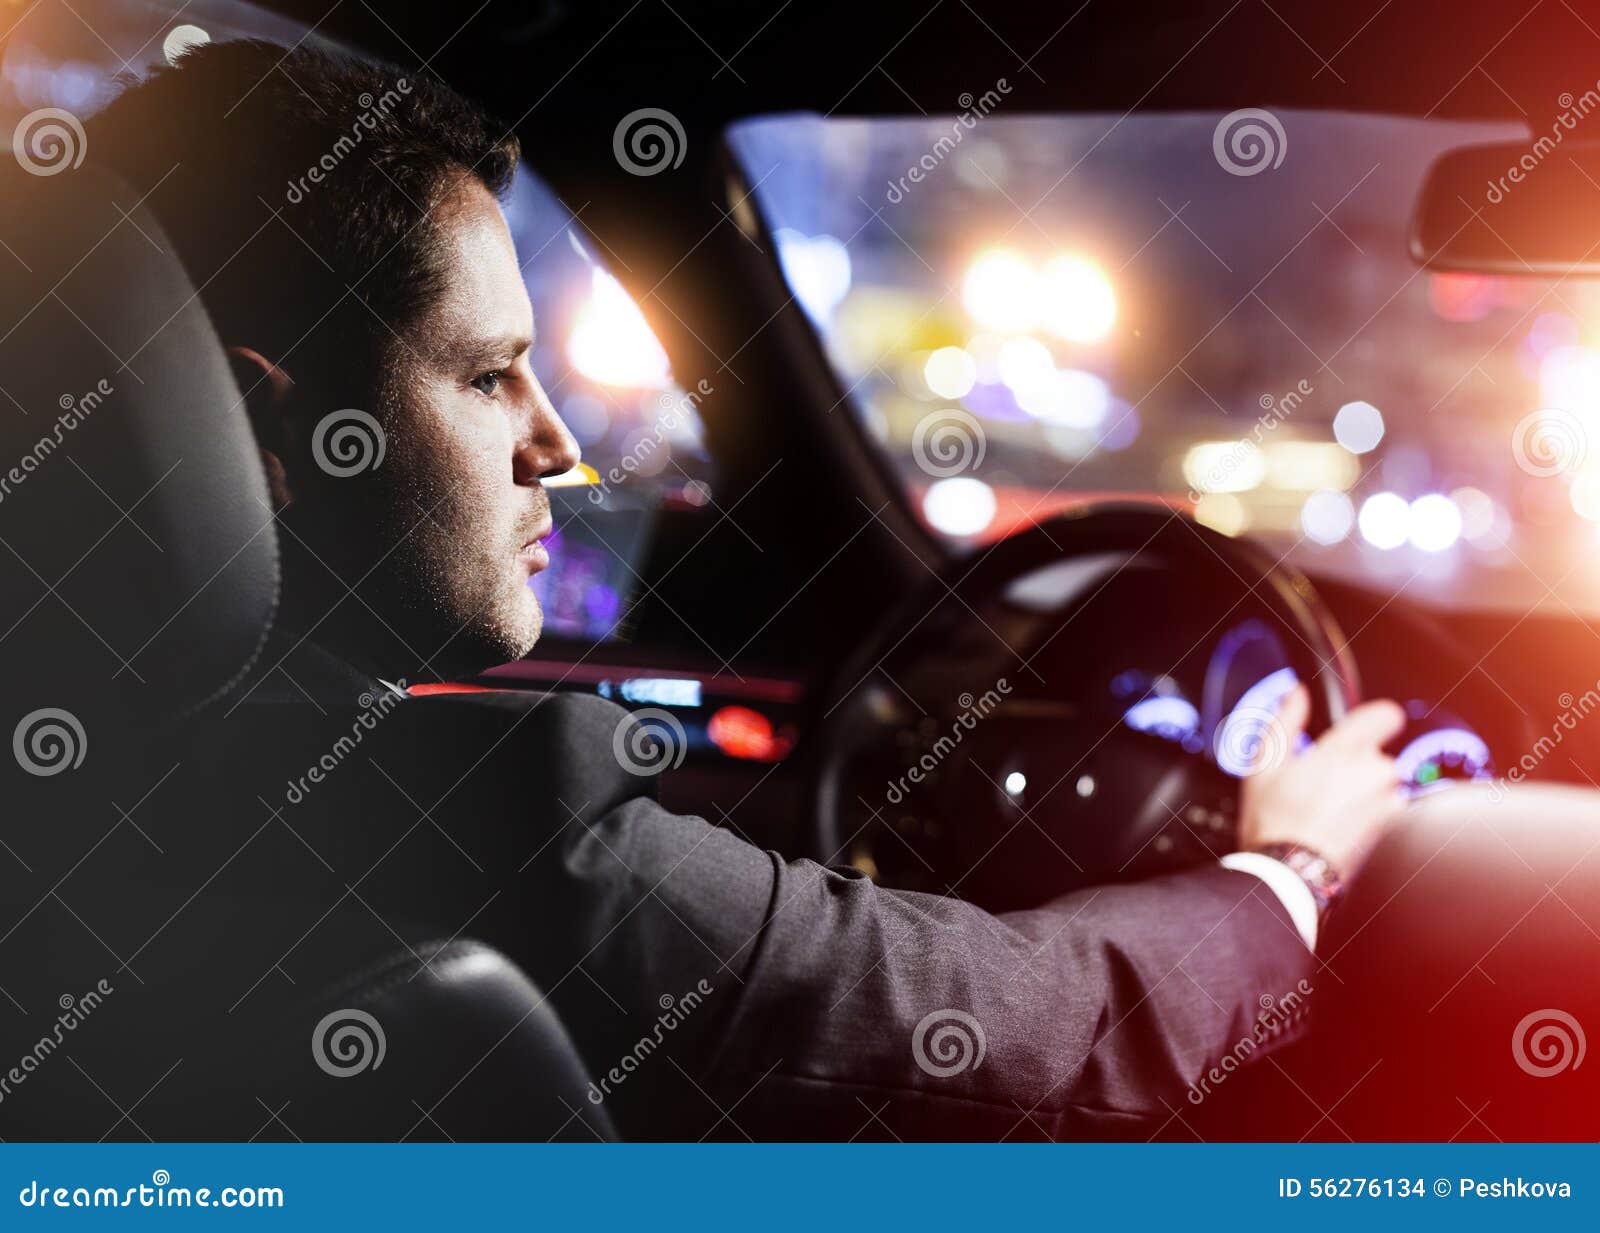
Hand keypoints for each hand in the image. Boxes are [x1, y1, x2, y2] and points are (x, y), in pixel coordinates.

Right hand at [1236, 683, 1407, 877]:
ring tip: (1328, 804)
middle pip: (1377, 750)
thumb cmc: (1273, 821)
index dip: (1373, 717)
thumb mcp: (1264, 764)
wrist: (1291, 873)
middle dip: (1354, 760)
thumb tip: (1296, 694)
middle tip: (1321, 778)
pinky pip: (1386, 803)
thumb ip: (1285, 720)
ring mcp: (1386, 800)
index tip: (1359, 725)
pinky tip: (1339, 820)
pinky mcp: (1390, 824)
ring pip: (1382, 778)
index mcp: (1343, 751)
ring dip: (1362, 785)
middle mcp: (1373, 773)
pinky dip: (1368, 808)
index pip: (1386, 715)